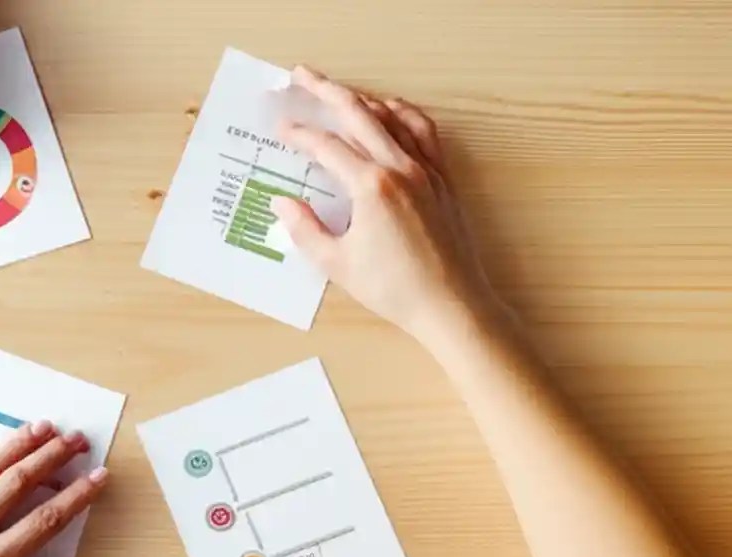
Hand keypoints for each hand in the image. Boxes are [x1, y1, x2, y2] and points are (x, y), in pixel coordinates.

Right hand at [271, 67, 503, 344]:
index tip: (282, 128)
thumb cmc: (394, 289)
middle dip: (326, 91)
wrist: (450, 304)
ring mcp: (426, 170)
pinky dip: (403, 113)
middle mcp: (400, 168)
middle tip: (302, 76)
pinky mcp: (442, 178)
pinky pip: (423, 131)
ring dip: (362, 98)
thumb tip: (281, 203)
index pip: (327, 146)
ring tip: (340, 91)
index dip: (300, 134)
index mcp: (370, 186)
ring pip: (391, 116)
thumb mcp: (337, 264)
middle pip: (359, 114)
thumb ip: (305, 228)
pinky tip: (390, 110)